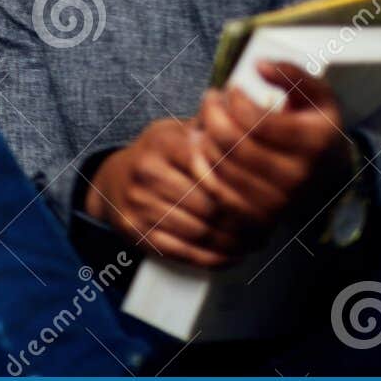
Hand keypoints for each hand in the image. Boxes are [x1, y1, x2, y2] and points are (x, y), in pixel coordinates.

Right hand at [85, 117, 255, 266]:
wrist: (111, 180)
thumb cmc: (158, 156)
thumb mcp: (177, 132)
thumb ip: (211, 130)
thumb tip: (250, 121)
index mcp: (162, 142)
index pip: (212, 169)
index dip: (243, 187)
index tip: (268, 198)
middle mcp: (147, 172)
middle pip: (210, 205)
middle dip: (244, 220)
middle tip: (269, 225)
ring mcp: (138, 204)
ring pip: (200, 232)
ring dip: (235, 243)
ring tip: (256, 241)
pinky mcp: (136, 231)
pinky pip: (184, 252)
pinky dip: (214, 258)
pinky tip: (233, 255)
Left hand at [190, 62, 351, 231]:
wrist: (329, 176)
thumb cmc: (314, 128)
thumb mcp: (317, 96)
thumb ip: (292, 74)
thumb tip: (259, 65)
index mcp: (314, 143)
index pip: (258, 121)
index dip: (234, 100)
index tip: (230, 88)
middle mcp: (298, 175)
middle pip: (233, 143)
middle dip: (211, 114)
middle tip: (208, 99)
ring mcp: (277, 199)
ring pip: (221, 165)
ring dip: (203, 137)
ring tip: (203, 121)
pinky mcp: (258, 214)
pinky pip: (216, 189)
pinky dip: (201, 165)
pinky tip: (201, 145)